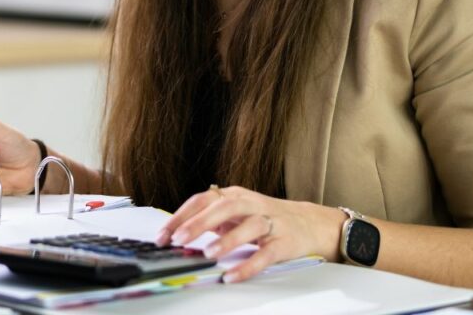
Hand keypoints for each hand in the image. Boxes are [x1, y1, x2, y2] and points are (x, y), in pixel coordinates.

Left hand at [155, 185, 345, 282]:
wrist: (309, 223)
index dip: (182, 216)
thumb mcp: (236, 214)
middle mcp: (251, 204)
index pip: (203, 200)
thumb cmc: (265, 218)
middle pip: (224, 207)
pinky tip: (232, 276)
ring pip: (248, 226)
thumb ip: (211, 221)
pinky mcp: (284, 242)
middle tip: (180, 239)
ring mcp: (270, 222)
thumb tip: (178, 234)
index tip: (163, 234)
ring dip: (227, 240)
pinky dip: (248, 266)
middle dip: (199, 223)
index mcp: (235, 195)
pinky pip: (266, 254)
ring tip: (208, 254)